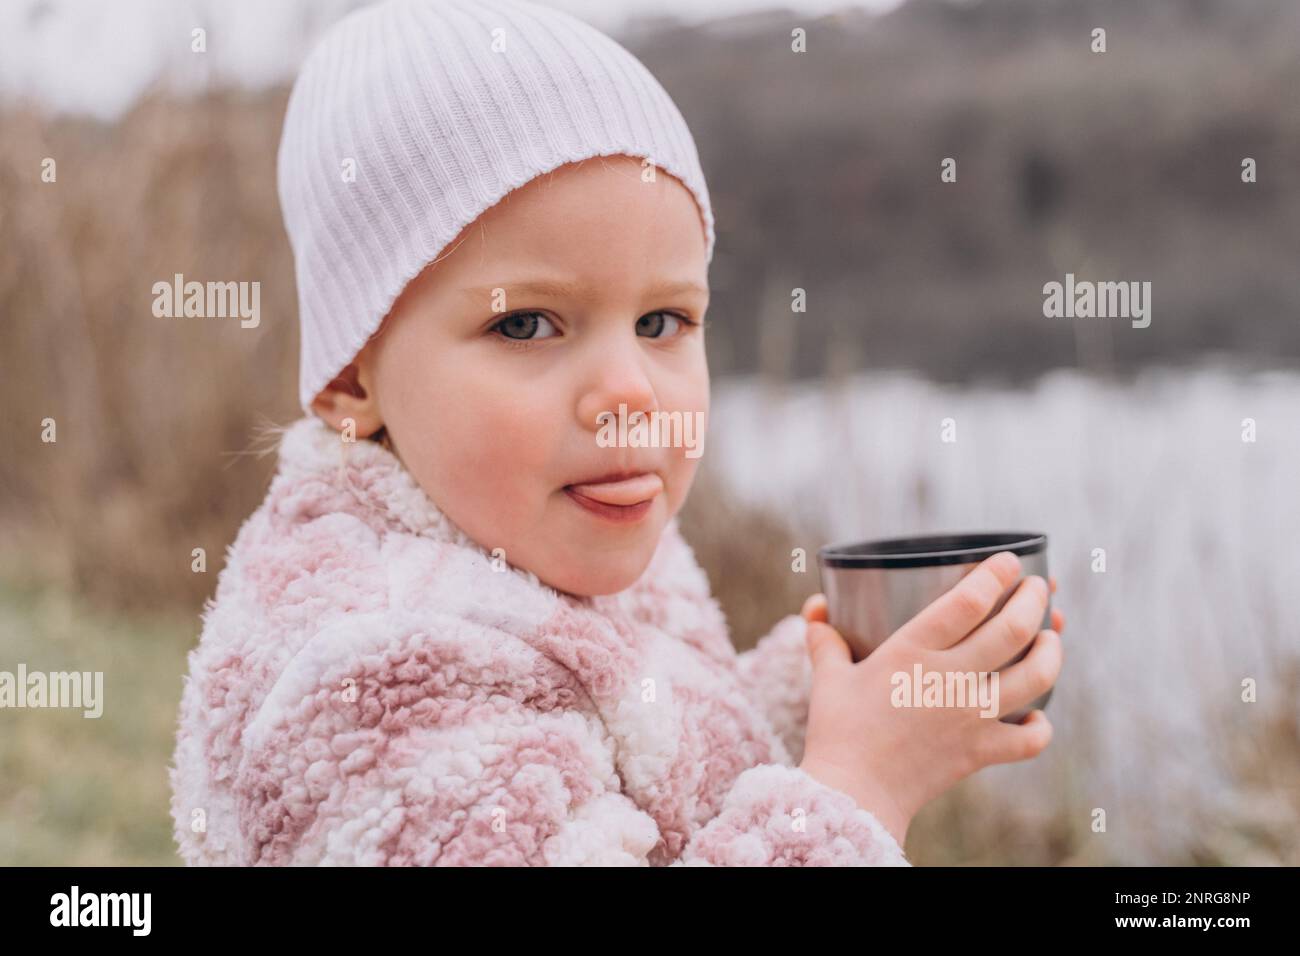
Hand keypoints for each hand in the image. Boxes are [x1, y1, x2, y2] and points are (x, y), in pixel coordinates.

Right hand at [797, 553, 1064, 846]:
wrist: (853, 794)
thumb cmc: (837, 732)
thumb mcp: (828, 678)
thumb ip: (826, 640)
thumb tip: (815, 609)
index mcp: (911, 651)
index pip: (968, 601)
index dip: (995, 575)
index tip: (1009, 561)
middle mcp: (949, 678)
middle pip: (1014, 629)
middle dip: (1036, 600)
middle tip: (1040, 587)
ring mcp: (970, 716)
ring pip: (1036, 676)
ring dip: (1052, 652)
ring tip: (1052, 637)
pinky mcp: (980, 751)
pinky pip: (1030, 739)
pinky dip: (1041, 726)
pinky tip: (1037, 716)